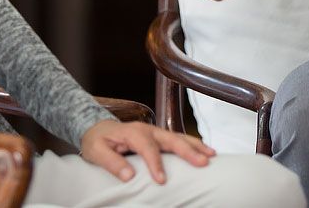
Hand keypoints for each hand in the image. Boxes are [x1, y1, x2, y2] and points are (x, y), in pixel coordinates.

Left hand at [80, 119, 214, 184]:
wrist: (97, 129)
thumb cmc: (98, 141)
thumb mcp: (97, 152)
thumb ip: (112, 163)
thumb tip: (129, 175)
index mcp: (132, 132)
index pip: (147, 147)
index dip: (155, 163)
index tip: (162, 180)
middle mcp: (147, 130)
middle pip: (170, 138)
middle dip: (187, 150)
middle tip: (202, 162)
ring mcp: (155, 132)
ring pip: (178, 137)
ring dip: (195, 146)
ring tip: (211, 155)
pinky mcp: (160, 138)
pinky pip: (179, 140)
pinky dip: (193, 145)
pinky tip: (205, 151)